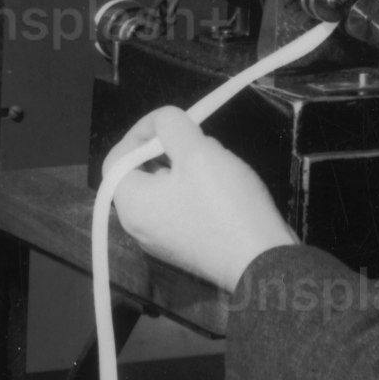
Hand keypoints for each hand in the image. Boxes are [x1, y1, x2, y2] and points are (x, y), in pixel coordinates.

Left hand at [101, 105, 298, 295]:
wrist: (261, 260)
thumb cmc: (224, 205)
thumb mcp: (198, 152)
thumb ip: (173, 127)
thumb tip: (164, 120)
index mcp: (131, 204)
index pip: (117, 158)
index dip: (141, 131)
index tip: (172, 120)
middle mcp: (138, 226)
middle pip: (141, 173)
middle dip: (167, 148)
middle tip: (198, 139)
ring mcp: (162, 240)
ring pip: (164, 189)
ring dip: (185, 167)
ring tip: (216, 161)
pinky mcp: (185, 247)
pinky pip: (179, 208)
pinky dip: (194, 190)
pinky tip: (223, 187)